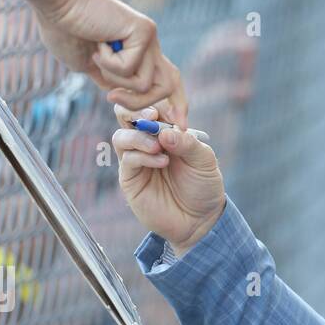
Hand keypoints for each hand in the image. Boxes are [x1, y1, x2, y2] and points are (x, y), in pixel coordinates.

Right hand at [33, 0, 187, 125]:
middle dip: (146, 104)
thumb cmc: (64, 29)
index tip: (182, 126)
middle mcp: (148, 43)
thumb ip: (109, 80)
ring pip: (145, 85)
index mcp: (138, 50)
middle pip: (167, 86)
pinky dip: (110, 65)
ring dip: (115, 80)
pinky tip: (99, 44)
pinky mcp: (144, 32)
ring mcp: (148, 37)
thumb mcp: (89, 65)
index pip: (168, 79)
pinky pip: (132, 70)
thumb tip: (120, 94)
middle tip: (115, 99)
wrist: (58, 1)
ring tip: (98, 57)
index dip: (177, 103)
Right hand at [112, 104, 226, 250]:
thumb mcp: (204, 160)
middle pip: (126, 115)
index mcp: (165, 131)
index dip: (157, 105)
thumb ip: (187, 142)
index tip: (170, 112)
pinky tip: (162, 161)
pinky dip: (142, 156)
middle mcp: (146, 142)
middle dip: (136, 111)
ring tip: (159, 146)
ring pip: (121, 136)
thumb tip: (164, 131)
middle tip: (152, 117)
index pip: (151, 107)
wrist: (200, 220)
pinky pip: (127, 159)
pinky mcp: (130, 179)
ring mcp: (136, 160)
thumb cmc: (203, 186)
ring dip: (139, 136)